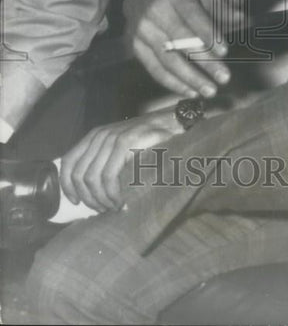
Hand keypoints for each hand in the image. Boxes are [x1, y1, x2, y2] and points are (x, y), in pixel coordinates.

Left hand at [60, 109, 180, 211]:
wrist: (175, 123)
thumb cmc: (149, 141)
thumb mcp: (121, 147)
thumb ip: (104, 159)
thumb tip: (86, 191)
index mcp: (95, 136)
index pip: (68, 162)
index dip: (67, 186)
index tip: (76, 203)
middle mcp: (100, 135)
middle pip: (78, 174)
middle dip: (88, 198)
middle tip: (102, 209)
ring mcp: (112, 137)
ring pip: (91, 178)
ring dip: (100, 198)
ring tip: (113, 207)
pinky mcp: (125, 142)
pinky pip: (108, 176)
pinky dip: (111, 193)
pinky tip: (120, 201)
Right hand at [124, 0, 236, 97]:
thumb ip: (221, 5)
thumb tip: (242, 19)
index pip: (191, 15)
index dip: (207, 34)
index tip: (225, 51)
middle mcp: (152, 10)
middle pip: (179, 41)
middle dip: (203, 61)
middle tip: (224, 78)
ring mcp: (141, 29)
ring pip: (166, 59)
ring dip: (189, 78)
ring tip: (210, 90)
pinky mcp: (134, 45)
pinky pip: (154, 68)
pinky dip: (173, 83)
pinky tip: (191, 91)